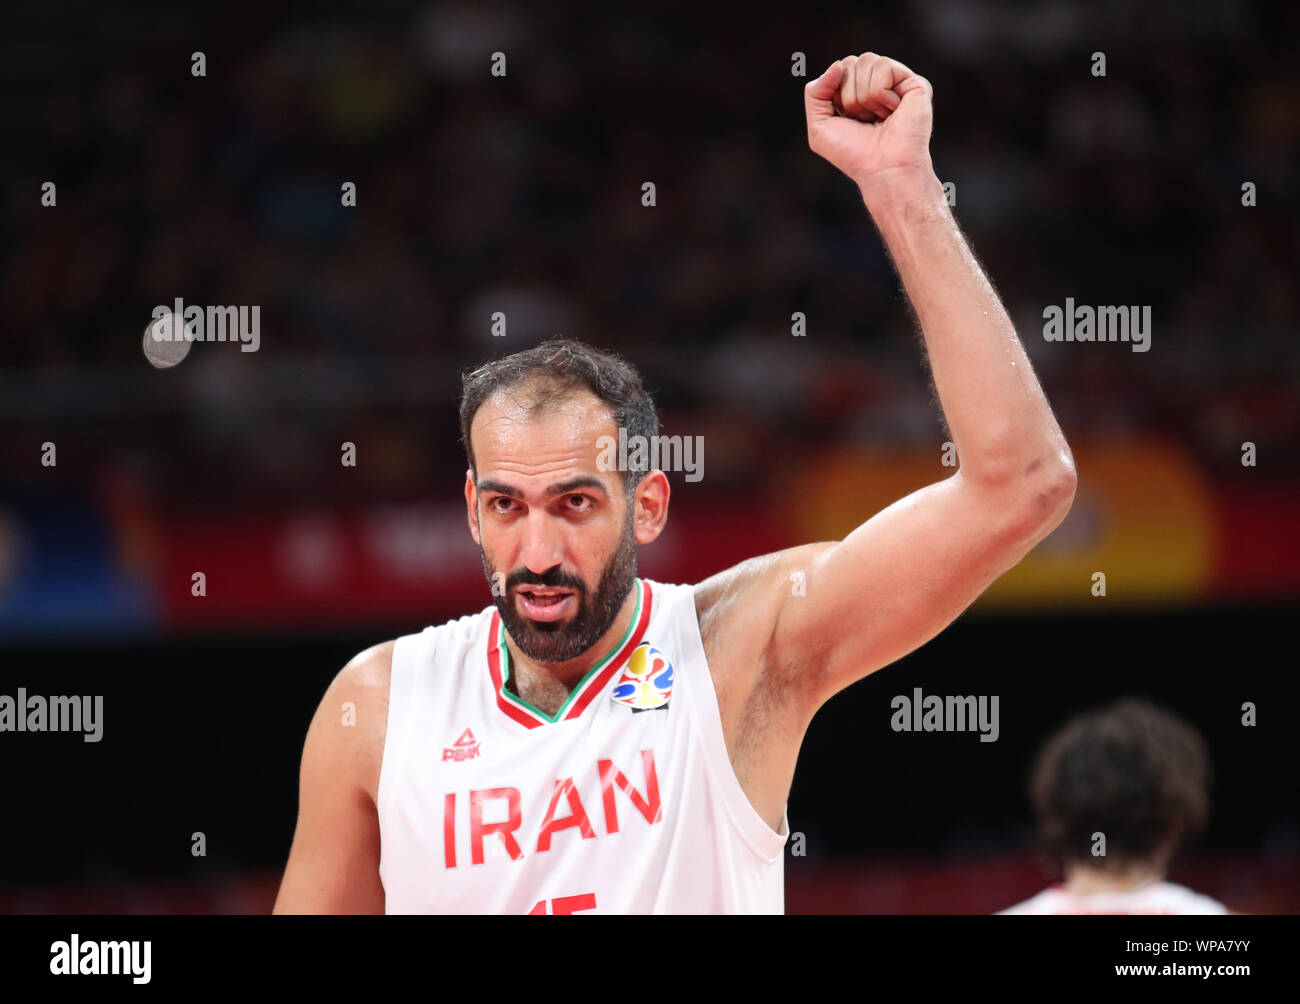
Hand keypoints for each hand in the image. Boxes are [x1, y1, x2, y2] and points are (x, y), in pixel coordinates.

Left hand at [804, 53, 934, 192]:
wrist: (880, 168)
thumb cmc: (852, 153)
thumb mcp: (819, 126)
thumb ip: (815, 93)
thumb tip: (836, 66)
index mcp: (857, 92)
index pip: (839, 69)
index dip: (836, 94)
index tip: (847, 118)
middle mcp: (878, 84)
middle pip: (850, 62)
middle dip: (849, 95)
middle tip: (863, 119)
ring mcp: (897, 83)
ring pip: (866, 61)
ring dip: (864, 96)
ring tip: (878, 116)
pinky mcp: (914, 83)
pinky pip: (883, 66)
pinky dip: (879, 92)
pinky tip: (892, 111)